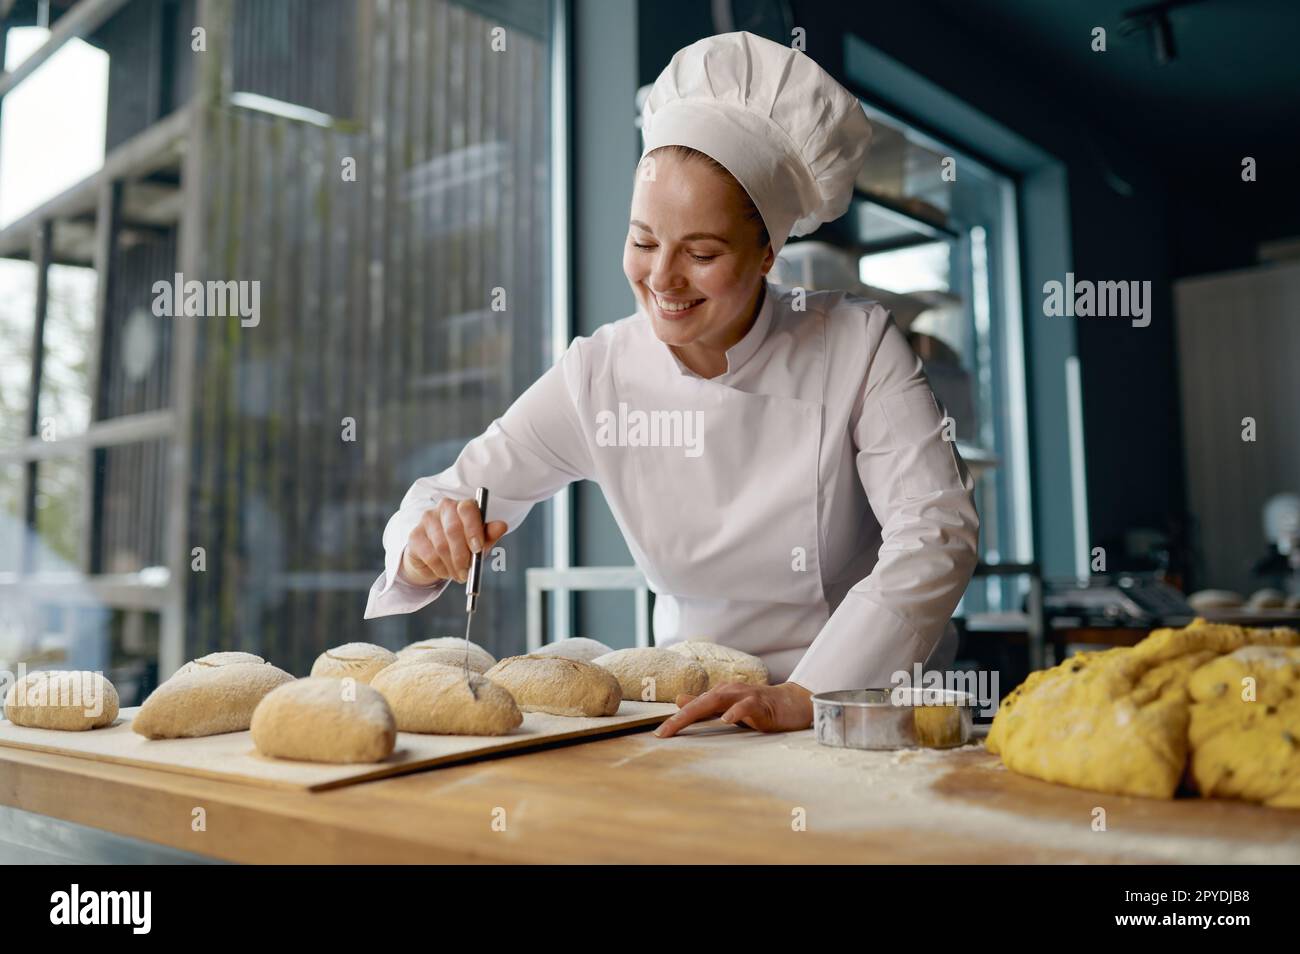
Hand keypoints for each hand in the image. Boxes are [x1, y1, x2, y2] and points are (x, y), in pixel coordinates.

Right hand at [401, 498, 507, 584]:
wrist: (436, 558)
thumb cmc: (463, 546)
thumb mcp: (480, 542)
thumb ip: (490, 534)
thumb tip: (502, 526)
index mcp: (464, 505)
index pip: (468, 509)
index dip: (473, 529)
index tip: (478, 549)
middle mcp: (445, 507)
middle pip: (453, 529)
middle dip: (462, 555)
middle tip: (468, 572)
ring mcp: (427, 519)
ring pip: (441, 545)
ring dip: (452, 565)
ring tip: (459, 575)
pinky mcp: (415, 535)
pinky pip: (429, 555)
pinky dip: (440, 568)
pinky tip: (445, 572)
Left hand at [653, 681, 813, 736]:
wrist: (792, 703)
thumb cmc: (760, 708)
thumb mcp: (729, 708)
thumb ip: (705, 706)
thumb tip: (679, 700)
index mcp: (719, 695)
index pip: (693, 708)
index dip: (675, 720)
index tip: (659, 735)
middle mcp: (728, 691)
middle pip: (699, 703)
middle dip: (679, 718)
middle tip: (662, 732)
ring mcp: (744, 695)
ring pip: (716, 700)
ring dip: (697, 710)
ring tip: (679, 723)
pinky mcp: (761, 703)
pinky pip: (746, 705)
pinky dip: (735, 711)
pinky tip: (726, 719)